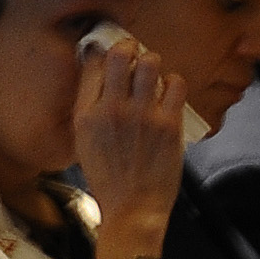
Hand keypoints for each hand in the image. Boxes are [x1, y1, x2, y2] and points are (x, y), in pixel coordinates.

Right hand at [74, 26, 187, 251]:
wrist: (132, 210)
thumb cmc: (109, 180)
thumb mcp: (84, 144)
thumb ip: (89, 110)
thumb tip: (98, 78)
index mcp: (86, 115)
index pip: (93, 63)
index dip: (103, 50)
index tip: (110, 52)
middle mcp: (112, 110)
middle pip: (121, 54)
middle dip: (130, 48)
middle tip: (135, 55)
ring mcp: (142, 115)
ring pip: (151, 63)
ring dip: (153, 64)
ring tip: (153, 75)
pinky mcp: (168, 124)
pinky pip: (175, 84)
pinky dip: (173, 83)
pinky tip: (169, 93)